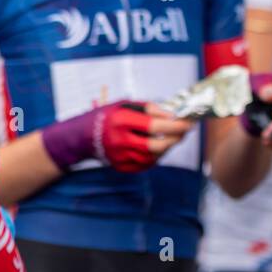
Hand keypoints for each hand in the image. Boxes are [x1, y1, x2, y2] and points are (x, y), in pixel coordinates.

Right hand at [42, 101, 194, 172]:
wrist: (83, 136)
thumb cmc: (108, 116)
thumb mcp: (125, 104)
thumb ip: (149, 108)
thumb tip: (171, 114)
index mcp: (121, 121)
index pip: (154, 126)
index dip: (174, 126)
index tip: (188, 122)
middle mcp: (120, 141)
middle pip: (156, 146)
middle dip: (175, 139)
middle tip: (185, 131)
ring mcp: (119, 157)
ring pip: (153, 157)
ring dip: (167, 147)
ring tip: (172, 137)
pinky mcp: (121, 167)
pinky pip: (145, 165)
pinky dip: (156, 156)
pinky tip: (158, 147)